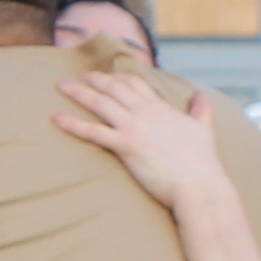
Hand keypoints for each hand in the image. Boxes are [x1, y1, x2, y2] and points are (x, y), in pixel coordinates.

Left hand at [50, 64, 226, 208]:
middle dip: (94, 79)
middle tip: (77, 77)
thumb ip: (201, 109)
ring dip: (78, 92)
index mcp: (161, 107)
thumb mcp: (203, 128)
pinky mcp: (125, 146)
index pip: (135, 84)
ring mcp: (134, 128)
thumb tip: (202, 95)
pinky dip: (73, 123)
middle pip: (113, 88)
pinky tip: (57, 118)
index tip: (106, 75)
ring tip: (61, 86)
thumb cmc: (202, 161)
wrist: (199, 184)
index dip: (118, 78)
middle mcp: (145, 112)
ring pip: (100, 103)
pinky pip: (93, 131)